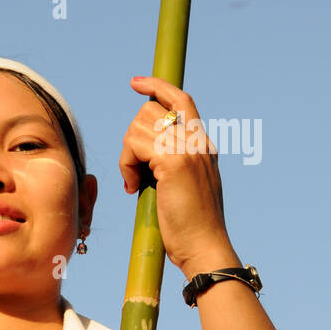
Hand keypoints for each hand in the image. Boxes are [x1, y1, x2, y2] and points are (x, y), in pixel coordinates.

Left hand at [120, 75, 240, 278]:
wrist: (204, 248)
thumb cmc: (188, 226)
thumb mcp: (179, 185)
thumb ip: (168, 162)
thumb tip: (142, 150)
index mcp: (202, 145)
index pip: (180, 100)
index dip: (157, 86)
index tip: (136, 82)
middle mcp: (198, 141)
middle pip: (149, 110)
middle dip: (130, 137)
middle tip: (133, 170)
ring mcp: (188, 149)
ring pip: (138, 126)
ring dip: (127, 155)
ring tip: (135, 183)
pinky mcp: (174, 162)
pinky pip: (134, 146)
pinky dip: (126, 166)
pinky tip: (133, 188)